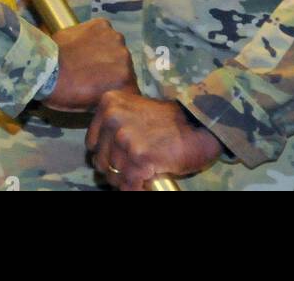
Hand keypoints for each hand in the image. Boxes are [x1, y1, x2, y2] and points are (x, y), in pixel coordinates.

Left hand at [40, 19, 134, 111]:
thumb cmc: (66, 93)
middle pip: (124, 64)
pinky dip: (96, 36)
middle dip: (112, 68)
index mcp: (127, 82)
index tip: (104, 87)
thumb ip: (110, 96)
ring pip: (115, 46)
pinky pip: (103, 31)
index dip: (117, 86)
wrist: (45, 68)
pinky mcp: (102, 24)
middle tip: (92, 71)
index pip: (130, 85)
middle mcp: (127, 58)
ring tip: (86, 56)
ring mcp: (115, 38)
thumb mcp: (92, 106)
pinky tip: (82, 43)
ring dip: (106, 50)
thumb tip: (112, 92)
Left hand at [87, 90, 221, 189]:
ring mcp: (125, 137)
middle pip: (100, 161)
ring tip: (142, 176)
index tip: (124, 158)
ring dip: (127, 182)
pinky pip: (129, 186)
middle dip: (116, 172)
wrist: (201, 126)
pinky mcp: (139, 157)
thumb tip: (98, 159)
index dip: (108, 156)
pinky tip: (148, 182)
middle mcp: (112, 117)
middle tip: (134, 172)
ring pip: (113, 176)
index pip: (92, 144)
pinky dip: (137, 190)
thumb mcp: (134, 113)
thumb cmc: (170, 122)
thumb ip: (114, 128)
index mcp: (108, 103)